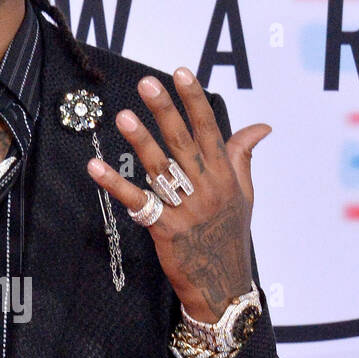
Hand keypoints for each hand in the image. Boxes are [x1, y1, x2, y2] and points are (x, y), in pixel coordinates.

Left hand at [86, 67, 268, 321]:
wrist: (224, 285)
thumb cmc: (230, 237)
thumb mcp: (245, 195)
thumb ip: (243, 157)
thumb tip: (261, 125)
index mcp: (224, 177)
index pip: (210, 129)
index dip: (195, 100)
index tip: (181, 72)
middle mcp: (206, 188)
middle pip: (183, 142)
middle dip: (166, 111)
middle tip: (147, 83)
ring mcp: (185, 209)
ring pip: (161, 169)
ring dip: (140, 141)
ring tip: (123, 116)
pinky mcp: (165, 230)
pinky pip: (137, 202)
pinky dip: (116, 184)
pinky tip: (96, 167)